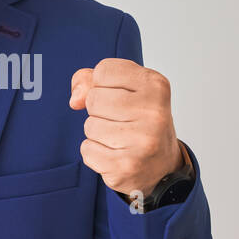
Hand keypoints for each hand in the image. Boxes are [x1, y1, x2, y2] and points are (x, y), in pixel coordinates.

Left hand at [70, 58, 181, 197]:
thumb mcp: (127, 89)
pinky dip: (95, 153)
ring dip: (97, 133)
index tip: (121, 95)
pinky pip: (87, 150)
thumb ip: (93, 81)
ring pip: (89, 125)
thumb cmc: (141, 121)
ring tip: (120, 138)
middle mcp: (153, 113)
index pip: (103, 71)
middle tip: (121, 120)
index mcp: (155, 86)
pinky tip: (115, 154)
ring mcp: (141, 142)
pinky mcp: (125, 167)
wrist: (163, 165)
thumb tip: (75, 100)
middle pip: (94, 99)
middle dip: (98, 110)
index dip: (102, 84)